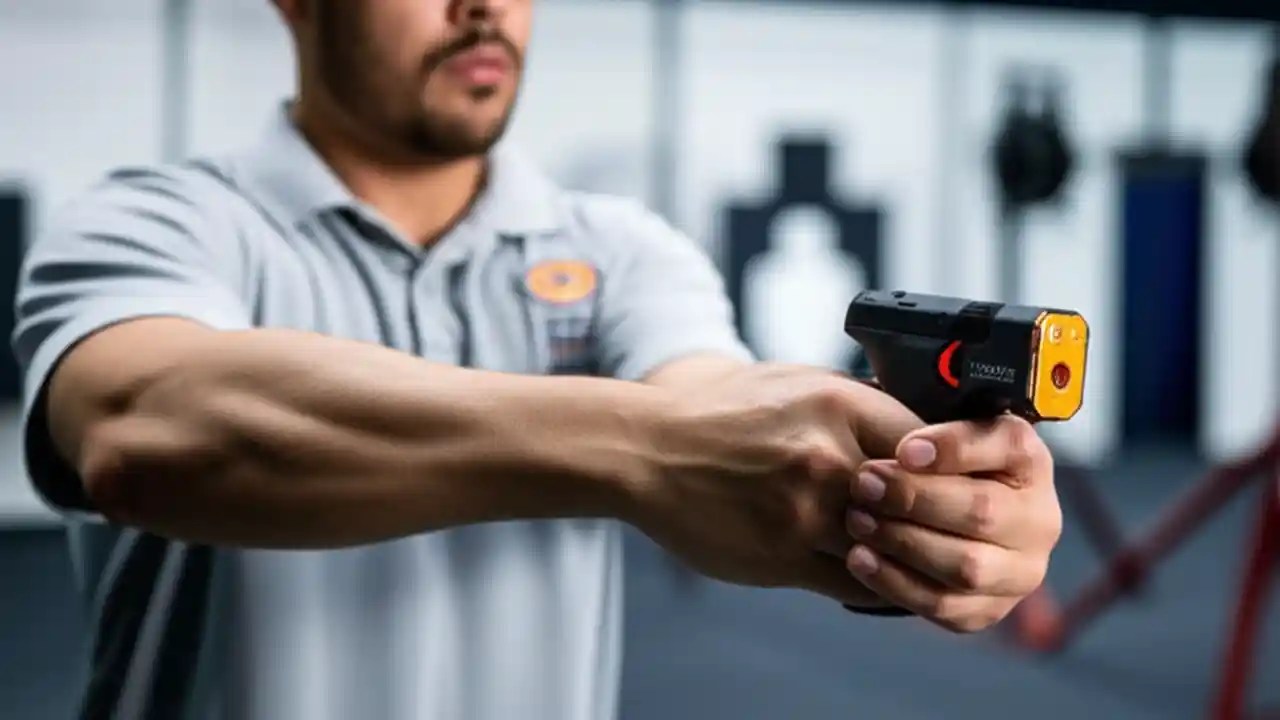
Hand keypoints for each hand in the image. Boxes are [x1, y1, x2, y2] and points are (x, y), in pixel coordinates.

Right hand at [630, 363, 923, 608]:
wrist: (647, 451)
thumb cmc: (721, 415)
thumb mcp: (793, 384)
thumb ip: (855, 402)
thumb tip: (914, 425)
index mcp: (836, 404)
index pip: (929, 442)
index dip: (948, 466)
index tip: (955, 480)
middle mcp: (825, 456)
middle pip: (915, 499)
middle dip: (933, 516)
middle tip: (951, 527)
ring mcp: (803, 511)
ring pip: (888, 547)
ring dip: (903, 554)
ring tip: (915, 556)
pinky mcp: (781, 556)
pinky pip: (852, 582)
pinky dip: (872, 582)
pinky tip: (875, 574)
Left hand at [844, 414, 1061, 631]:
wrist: (937, 513)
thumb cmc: (932, 463)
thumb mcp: (933, 430)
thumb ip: (926, 429)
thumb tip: (906, 451)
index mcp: (1029, 460)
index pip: (1007, 447)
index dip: (954, 448)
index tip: (903, 448)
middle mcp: (1038, 518)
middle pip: (983, 512)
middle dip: (914, 497)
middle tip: (863, 483)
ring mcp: (1020, 570)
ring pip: (966, 566)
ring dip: (903, 542)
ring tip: (856, 519)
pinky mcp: (989, 608)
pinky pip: (945, 606)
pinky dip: (896, 583)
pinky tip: (859, 558)